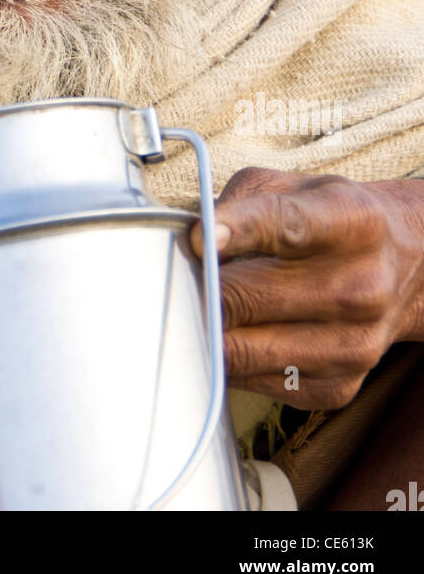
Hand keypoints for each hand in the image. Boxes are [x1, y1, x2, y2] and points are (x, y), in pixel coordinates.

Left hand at [190, 168, 423, 408]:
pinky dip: (231, 361)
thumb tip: (192, 241)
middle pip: (249, 298)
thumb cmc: (332, 221)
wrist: (405, 267)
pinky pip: (257, 382)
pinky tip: (232, 335)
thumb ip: (239, 201)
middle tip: (173, 279)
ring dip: (205, 330)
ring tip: (191, 308)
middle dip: (198, 290)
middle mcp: (362, 286)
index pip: (287, 226)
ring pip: (244, 350)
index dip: (235, 232)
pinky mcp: (338, 387)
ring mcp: (354, 343)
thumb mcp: (296, 186)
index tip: (197, 239)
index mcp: (352, 221)